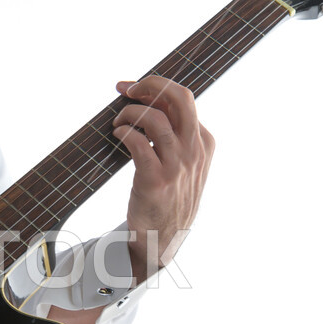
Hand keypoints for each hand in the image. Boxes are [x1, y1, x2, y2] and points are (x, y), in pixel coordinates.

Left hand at [112, 77, 215, 280]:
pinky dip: (124, 132)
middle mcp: (194, 152)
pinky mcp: (156, 180)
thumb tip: (151, 102)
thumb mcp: (187, 166)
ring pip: (155, 118)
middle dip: (151, 84)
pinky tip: (117, 135)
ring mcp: (177, 166)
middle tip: (128, 89)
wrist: (162, 239)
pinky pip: (138, 143)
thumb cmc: (169, 198)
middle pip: (180, 98)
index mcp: (204, 143)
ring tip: (118, 122)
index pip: (184, 100)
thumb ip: (178, 137)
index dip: (156, 87)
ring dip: (130, 113)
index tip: (132, 88)